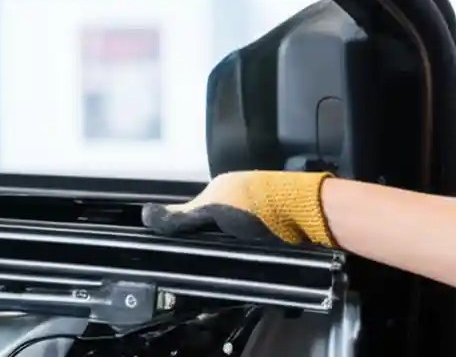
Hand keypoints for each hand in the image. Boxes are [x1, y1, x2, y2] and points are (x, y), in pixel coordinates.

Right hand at [141, 171, 336, 247]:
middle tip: (198, 262)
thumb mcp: (212, 210)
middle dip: (206, 241)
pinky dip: (246, 254)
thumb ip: (181, 217)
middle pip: (212, 224)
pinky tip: (243, 263)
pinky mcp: (275, 232)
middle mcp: (238, 198)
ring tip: (220, 266)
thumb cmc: (259, 206)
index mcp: (220, 189)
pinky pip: (251, 245)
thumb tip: (146, 215)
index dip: (182, 229)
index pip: (191, 211)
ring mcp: (258, 215)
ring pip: (232, 237)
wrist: (309, 215)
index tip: (174, 249)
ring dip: (227, 250)